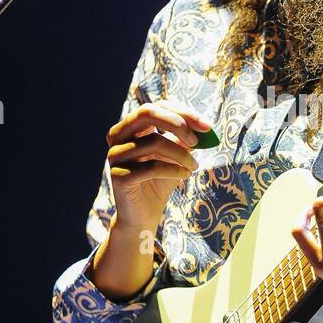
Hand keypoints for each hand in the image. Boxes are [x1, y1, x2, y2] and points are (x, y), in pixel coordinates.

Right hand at [105, 100, 213, 232]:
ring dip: (182, 154)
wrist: (144, 215)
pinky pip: (152, 167)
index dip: (183, 113)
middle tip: (197, 141)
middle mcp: (118, 137)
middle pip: (146, 113)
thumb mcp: (176, 155)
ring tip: (193, 166)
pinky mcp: (118, 176)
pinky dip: (174, 170)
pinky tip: (184, 176)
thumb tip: (206, 128)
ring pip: (154, 142)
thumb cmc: (161, 181)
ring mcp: (115, 156)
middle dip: (177, 123)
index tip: (208, 127)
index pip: (157, 107)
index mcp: (130, 127)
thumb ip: (186, 139)